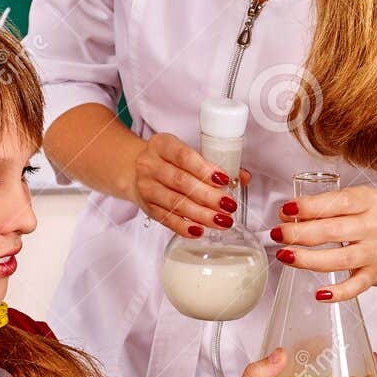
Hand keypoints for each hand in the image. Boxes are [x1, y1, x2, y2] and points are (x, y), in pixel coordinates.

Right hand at [132, 132, 250, 237]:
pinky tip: (200, 231)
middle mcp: (150, 165)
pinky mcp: (147, 207)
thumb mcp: (185, 154)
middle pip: (181, 182)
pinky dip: (184, 227)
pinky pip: (166, 219)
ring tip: (222, 221)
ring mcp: (147, 187)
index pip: (183, 156)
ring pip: (175, 203)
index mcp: (162, 145)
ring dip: (201, 215)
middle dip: (208, 196)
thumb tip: (242, 177)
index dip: (204, 169)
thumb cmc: (167, 161)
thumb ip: (213, 164)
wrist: (134, 170)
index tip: (224, 179)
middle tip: (228, 205)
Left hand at [268, 184, 376, 302]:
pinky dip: (337, 292)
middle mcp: (375, 225)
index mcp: (369, 201)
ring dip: (308, 259)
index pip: (335, 202)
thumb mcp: (365, 204)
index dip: (307, 207)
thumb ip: (333, 208)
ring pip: (339, 259)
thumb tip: (292, 216)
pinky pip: (355, 286)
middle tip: (277, 234)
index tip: (285, 211)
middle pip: (332, 231)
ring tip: (286, 256)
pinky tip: (319, 293)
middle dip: (299, 233)